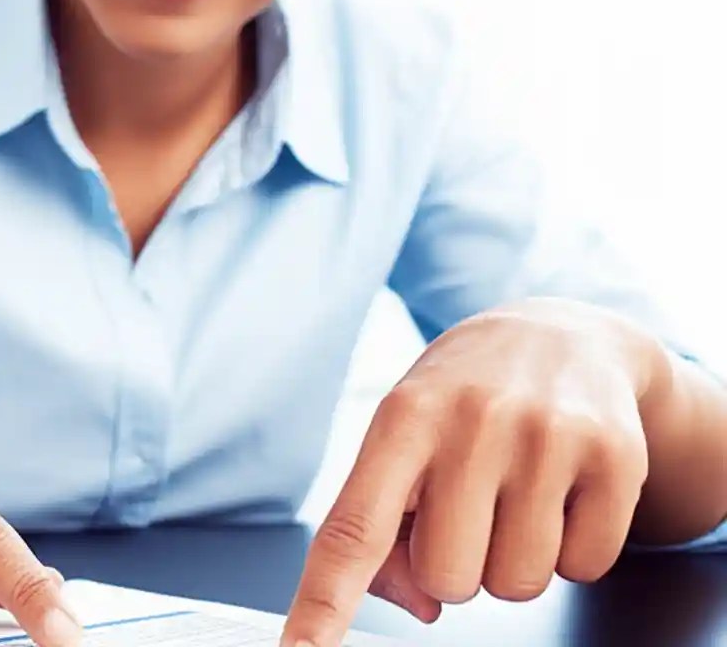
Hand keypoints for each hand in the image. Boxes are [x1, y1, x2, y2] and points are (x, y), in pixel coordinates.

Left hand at [281, 299, 659, 646]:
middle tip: (470, 507)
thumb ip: (387, 527)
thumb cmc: (464, 399)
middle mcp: (473, 422)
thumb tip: (420, 605)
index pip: (353, 530)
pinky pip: (585, 569)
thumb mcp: (404, 440)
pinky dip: (573, 550)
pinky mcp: (616, 457)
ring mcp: (548, 437)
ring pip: (516, 586)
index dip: (323, 602)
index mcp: (402, 419)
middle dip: (455, 565)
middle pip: (446, 579)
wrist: (563, 332)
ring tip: (516, 494)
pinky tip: (563, 491)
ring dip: (513, 560)